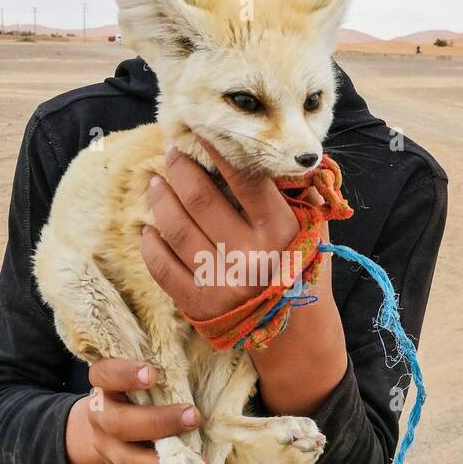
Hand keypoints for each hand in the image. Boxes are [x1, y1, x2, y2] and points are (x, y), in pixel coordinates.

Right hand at [65, 358, 200, 463]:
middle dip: (157, 422)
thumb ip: (163, 374)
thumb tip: (205, 364)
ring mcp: (105, 446)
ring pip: (126, 460)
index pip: (103, 374)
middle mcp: (99, 415)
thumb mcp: (144, 377)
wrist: (109, 423)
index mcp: (104, 384)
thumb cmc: (140, 391)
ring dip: (163, 460)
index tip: (152, 374)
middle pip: (117, 422)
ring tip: (197, 458)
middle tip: (193, 416)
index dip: (124, 374)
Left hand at [141, 135, 322, 319]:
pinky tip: (148, 228)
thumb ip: (298, 192)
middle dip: (180, 169)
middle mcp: (248, 255)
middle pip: (200, 199)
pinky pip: (163, 267)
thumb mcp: (314, 228)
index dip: (219, 151)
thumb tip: (277, 153)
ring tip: (156, 183)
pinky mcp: (199, 303)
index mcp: (279, 231)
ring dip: (161, 200)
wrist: (295, 332)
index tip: (204, 131)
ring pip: (176, 229)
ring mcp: (220, 281)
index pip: (244, 179)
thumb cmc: (303, 268)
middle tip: (171, 152)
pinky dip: (151, 244)